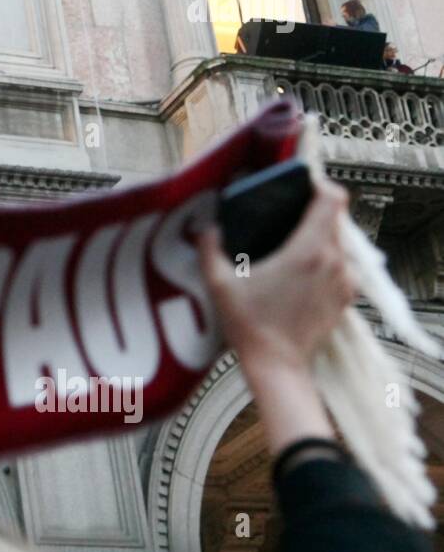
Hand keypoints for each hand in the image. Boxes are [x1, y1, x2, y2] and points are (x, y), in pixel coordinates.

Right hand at [196, 176, 352, 452]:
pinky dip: (325, 259)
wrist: (277, 366)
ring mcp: (344, 281)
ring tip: (290, 241)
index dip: (318, 185)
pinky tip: (299, 269)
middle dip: (312, 210)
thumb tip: (205, 227)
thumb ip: (210, 248)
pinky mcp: (345, 297)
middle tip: (284, 213)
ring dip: (319, 235)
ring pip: (339, 241)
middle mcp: (334, 261)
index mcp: (308, 251)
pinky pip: (341, 264)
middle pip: (335, 217)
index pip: (332, 199)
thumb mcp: (219, 283)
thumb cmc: (249, 325)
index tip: (298, 185)